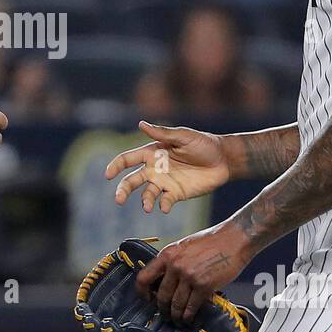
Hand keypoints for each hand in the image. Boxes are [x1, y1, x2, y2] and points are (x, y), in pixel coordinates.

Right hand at [105, 121, 230, 212]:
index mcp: (152, 153)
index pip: (127, 159)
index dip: (115, 166)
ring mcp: (164, 183)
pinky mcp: (176, 194)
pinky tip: (165, 207)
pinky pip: (164, 202)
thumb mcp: (183, 136)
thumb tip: (140, 124)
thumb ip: (162, 133)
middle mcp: (154, 169)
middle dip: (123, 190)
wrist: (223, 160)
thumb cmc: (203, 143)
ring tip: (147, 207)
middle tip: (118, 200)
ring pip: (146, 194)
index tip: (108, 175)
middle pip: (132, 180)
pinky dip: (162, 206)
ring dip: (144, 201)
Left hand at [135, 224, 250, 323]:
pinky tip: (189, 318)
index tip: (147, 299)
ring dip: (176, 316)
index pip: (144, 277)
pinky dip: (189, 316)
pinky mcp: (204, 286)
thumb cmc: (212, 241)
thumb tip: (164, 282)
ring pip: (176, 304)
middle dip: (163, 309)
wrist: (235, 239)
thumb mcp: (184, 247)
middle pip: (162, 296)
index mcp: (167, 254)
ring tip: (178, 319)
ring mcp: (189, 276)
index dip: (142, 293)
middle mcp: (175, 266)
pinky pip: (191, 307)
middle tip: (166, 314)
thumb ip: (173, 262)